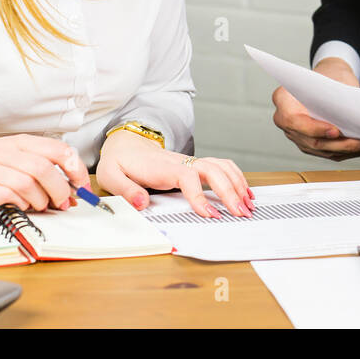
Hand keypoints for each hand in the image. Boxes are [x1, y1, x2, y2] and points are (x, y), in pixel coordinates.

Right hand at [0, 134, 90, 211]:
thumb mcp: (8, 154)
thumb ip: (36, 163)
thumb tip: (68, 185)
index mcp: (18, 142)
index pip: (58, 149)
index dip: (75, 168)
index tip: (81, 185)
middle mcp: (5, 151)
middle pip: (45, 168)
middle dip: (60, 189)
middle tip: (63, 203)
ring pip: (28, 182)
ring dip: (41, 199)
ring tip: (40, 205)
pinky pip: (6, 194)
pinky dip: (19, 203)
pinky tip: (20, 206)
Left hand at [96, 129, 253, 218]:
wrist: (126, 144)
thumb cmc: (120, 161)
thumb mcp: (111, 176)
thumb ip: (127, 190)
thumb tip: (142, 203)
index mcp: (162, 167)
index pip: (188, 177)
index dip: (200, 196)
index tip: (210, 214)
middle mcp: (181, 162)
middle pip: (213, 170)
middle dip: (230, 191)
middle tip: (240, 213)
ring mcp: (190, 162)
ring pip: (221, 166)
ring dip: (238, 184)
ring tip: (248, 205)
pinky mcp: (195, 165)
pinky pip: (222, 166)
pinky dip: (236, 177)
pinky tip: (244, 191)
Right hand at [271, 56, 359, 159]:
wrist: (330, 78)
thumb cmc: (328, 76)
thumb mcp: (333, 78)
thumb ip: (336, 95)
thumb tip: (354, 114)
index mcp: (284, 100)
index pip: (293, 121)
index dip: (314, 129)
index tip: (335, 131)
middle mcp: (287, 122)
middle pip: (311, 141)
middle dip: (340, 144)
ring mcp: (299, 136)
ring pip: (324, 150)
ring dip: (349, 150)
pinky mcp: (313, 145)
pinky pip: (331, 153)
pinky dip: (350, 151)